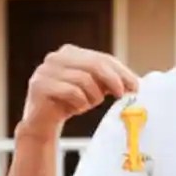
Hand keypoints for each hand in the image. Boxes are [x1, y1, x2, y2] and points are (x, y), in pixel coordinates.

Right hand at [16, 44, 138, 139]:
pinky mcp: (40, 85)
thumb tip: (135, 83)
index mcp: (70, 52)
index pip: (102, 58)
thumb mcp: (93, 89)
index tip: (135, 86)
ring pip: (84, 79)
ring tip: (88, 104)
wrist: (43, 122)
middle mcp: (56, 57)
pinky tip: (77, 107)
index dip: (121, 72)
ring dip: (92, 96)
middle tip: (121, 95)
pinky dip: (80, 102)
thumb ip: (110, 82)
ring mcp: (45, 70)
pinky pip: (71, 91)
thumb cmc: (70, 102)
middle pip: (94, 64)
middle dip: (113, 80)